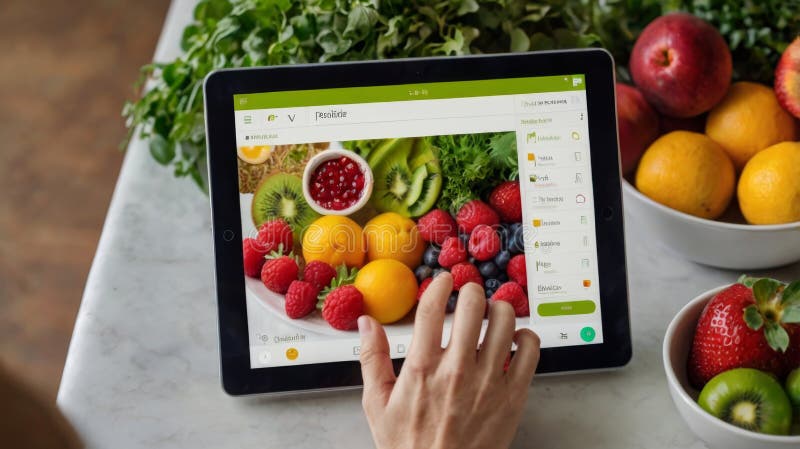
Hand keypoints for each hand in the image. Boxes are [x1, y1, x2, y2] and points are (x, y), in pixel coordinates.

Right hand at [357, 272, 540, 448]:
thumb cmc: (409, 445)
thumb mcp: (377, 404)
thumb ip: (371, 358)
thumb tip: (366, 323)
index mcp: (422, 369)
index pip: (432, 309)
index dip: (440, 286)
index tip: (444, 281)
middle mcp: (457, 371)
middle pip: (472, 307)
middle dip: (471, 292)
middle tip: (470, 295)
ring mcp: (489, 383)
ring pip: (504, 322)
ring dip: (499, 309)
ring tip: (493, 313)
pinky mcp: (513, 397)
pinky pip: (531, 351)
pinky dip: (526, 336)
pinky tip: (515, 338)